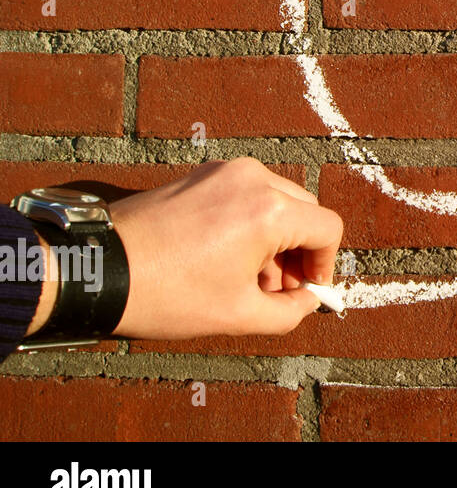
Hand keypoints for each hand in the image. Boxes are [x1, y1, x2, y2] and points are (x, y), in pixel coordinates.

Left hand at [108, 158, 343, 339]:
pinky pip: (246, 194)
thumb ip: (290, 311)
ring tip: (248, 278)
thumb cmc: (167, 293)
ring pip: (276, 201)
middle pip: (305, 211)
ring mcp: (225, 171)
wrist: (98, 267)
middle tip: (279, 289)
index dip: (325, 265)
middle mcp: (253, 179)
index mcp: (270, 210)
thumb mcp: (238, 315)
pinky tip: (225, 257)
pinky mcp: (201, 175)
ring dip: (275, 238)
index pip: (328, 229)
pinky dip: (249, 223)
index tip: (307, 290)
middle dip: (300, 252)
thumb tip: (308, 300)